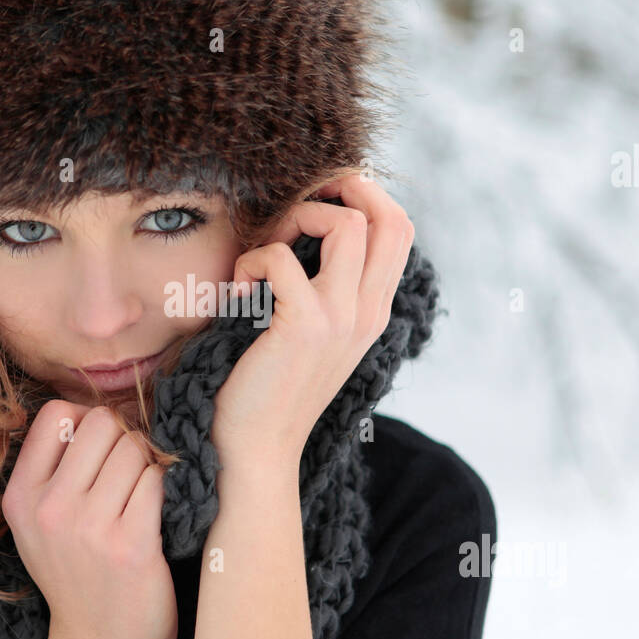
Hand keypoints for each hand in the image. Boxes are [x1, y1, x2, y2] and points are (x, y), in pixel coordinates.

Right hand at [1, 401, 177, 638]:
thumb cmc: (78, 576)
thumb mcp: (39, 524)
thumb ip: (54, 469)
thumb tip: (99, 410)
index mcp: (21, 497)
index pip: (56, 413)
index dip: (88, 419)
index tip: (101, 448)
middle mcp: (49, 509)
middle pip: (101, 423)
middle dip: (124, 439)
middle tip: (129, 472)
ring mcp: (89, 529)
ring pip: (135, 448)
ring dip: (147, 465)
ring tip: (140, 498)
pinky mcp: (131, 546)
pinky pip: (158, 480)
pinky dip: (165, 488)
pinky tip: (156, 514)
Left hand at [212, 173, 414, 460]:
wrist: (254, 450)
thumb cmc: (268, 386)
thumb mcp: (311, 331)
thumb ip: (323, 287)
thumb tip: (307, 227)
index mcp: (373, 309)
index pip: (399, 228)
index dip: (365, 196)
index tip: (318, 197)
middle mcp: (368, 311)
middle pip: (391, 218)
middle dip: (344, 188)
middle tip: (296, 205)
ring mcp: (342, 319)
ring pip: (347, 224)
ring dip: (296, 219)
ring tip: (265, 253)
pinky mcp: (306, 327)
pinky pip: (280, 258)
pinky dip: (251, 261)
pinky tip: (239, 292)